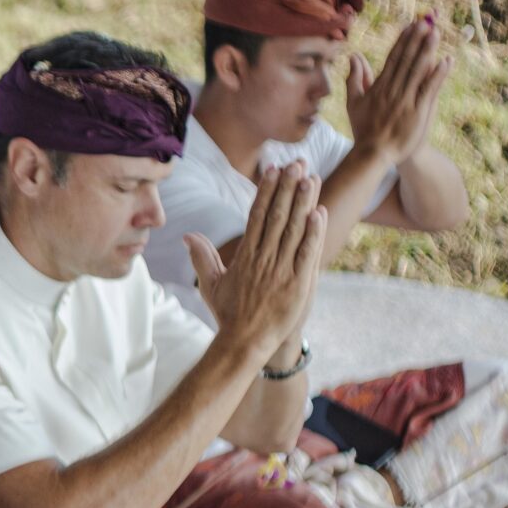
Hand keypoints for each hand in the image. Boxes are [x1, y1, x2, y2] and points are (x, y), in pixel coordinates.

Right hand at [188, 162, 326, 360]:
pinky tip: (319, 213)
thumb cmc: (229, 314)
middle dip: (287, 188)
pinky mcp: (297, 285)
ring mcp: (280, 271)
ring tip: (310, 178)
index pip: (256, 216)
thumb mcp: (211, 284)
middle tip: (297, 163)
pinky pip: (306, 254)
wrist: (244, 343)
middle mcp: (262, 259)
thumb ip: (202, 257)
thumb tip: (187, 236)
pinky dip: (313, 234)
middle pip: (276, 216)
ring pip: (293, 230)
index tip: (274, 170)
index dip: (266, 191)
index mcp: (245, 256)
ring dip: (302, 202)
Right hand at [346, 16, 451, 163]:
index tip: (411, 26)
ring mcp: (404, 100)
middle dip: (416, 40)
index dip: (403, 41)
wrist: (373, 153)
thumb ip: (355, 78)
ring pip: (417, 71)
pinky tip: (446, 61)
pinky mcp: (416, 112)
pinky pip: (428, 89)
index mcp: (379, 87)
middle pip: (406, 60)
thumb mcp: (354, 102)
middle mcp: (392, 90)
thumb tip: (354, 56)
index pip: (393, 59)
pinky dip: (437, 75)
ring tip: (435, 33)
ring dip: (427, 51)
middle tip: (426, 22)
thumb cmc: (364, 129)